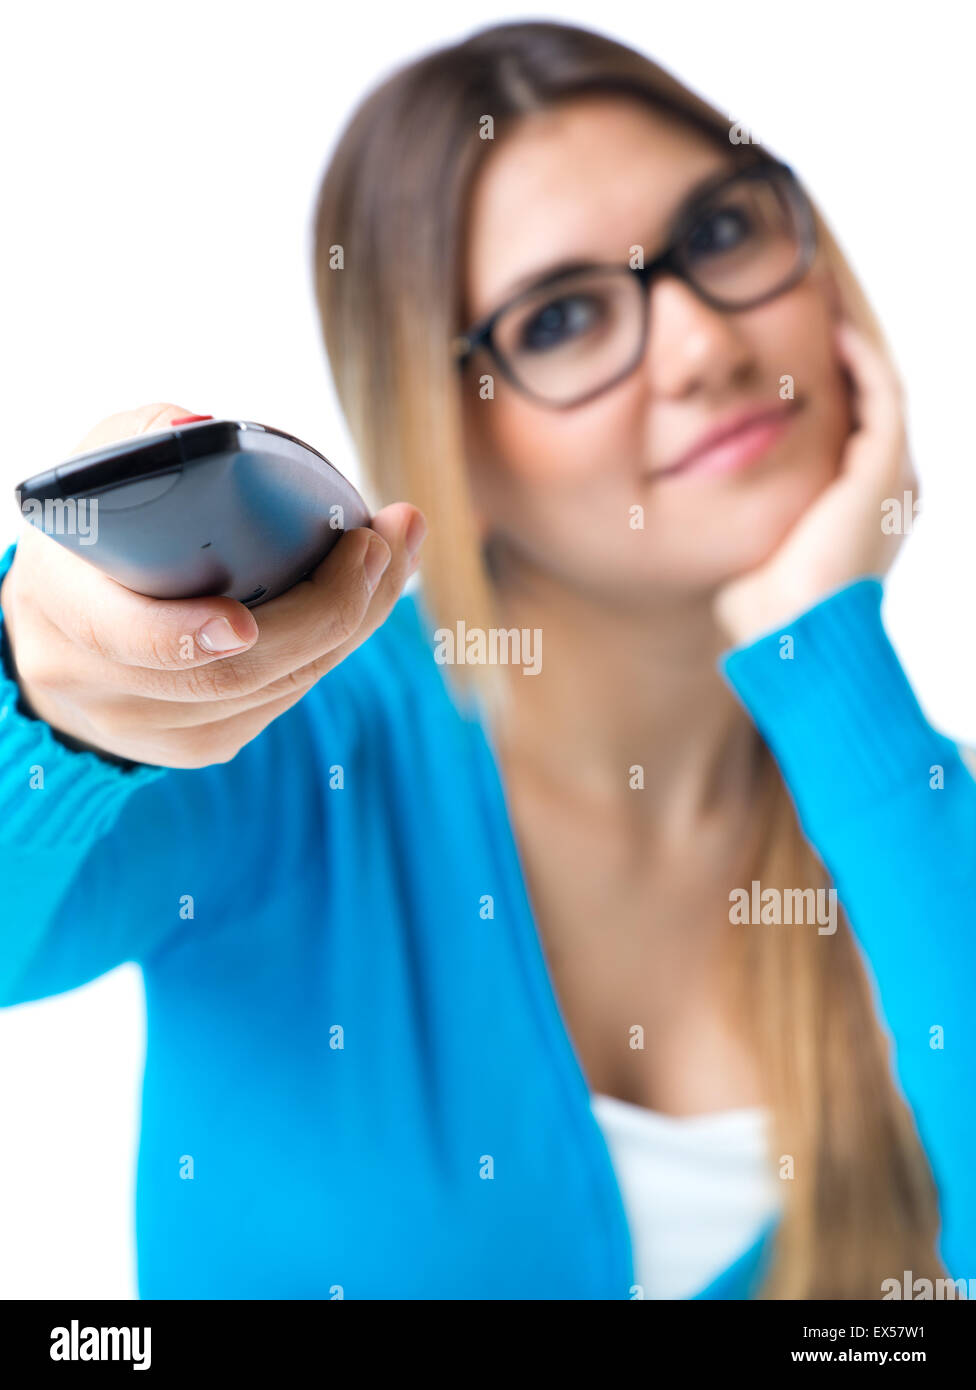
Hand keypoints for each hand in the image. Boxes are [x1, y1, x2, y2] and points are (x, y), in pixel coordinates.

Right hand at [1, 404, 426, 767]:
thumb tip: (208, 432)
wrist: (63, 633)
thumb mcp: (100, 475)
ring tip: (393, 553)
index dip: (184, 636)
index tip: (244, 618)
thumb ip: (145, 442)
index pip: (124, 636)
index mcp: (60, 604)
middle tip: (382, 542)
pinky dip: (329, 651)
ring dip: (350, 624)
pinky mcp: (196, 746)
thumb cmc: (93, 537)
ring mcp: (145, 726)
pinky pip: (279, 704)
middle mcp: (94, 679)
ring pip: (272, 691)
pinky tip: (360, 600)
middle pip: (227, 673)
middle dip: (325, 610)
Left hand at [713, 321, 916, 646]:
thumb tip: (690, 501)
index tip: (790, 364)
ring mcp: (889, 480)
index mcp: (859, 513)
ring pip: (882, 395)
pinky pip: (883, 394)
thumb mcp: (748, 550)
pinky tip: (835, 332)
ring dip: (856, 353)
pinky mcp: (883, 469)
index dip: (827, 398)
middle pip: (869, 410)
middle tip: (815, 322)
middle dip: (845, 366)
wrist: (790, 636)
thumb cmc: (760, 610)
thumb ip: (739, 518)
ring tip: (827, 313)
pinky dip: (863, 359)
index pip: (849, 440)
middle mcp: (885, 494)